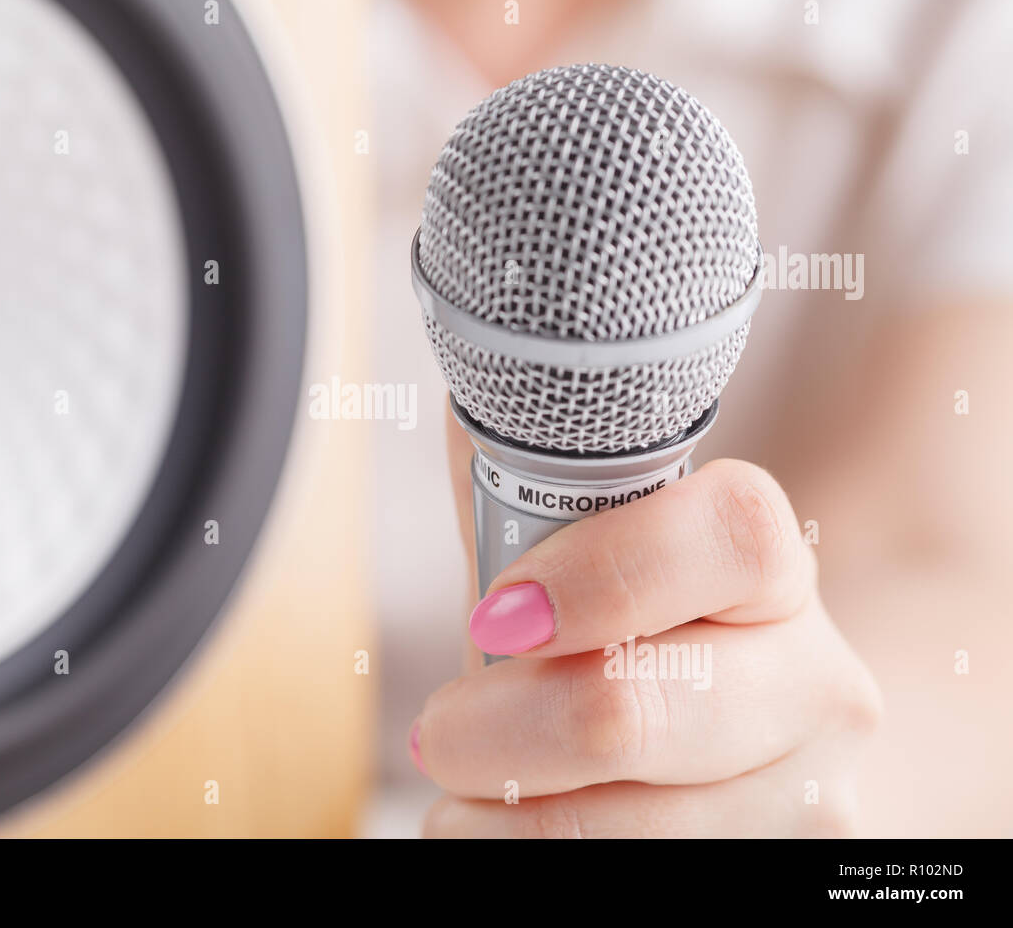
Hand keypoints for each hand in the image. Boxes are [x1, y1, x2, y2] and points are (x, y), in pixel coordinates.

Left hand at [412, 455, 882, 837]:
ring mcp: (805, 797)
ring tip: (462, 801)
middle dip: (498, 728)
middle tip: (440, 731)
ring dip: (507, 821)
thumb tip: (467, 381)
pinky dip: (541, 857)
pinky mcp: (774, 871)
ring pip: (629, 829)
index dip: (596, 574)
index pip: (728, 537)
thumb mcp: (596, 541)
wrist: (772, 730)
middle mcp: (819, 684)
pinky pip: (635, 879)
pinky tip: (513, 832)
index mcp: (776, 567)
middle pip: (636, 711)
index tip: (499, 613)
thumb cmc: (646, 621)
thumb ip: (539, 478)